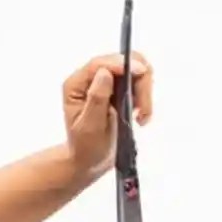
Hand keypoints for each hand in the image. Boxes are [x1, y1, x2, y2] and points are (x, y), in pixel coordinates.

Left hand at [62, 52, 153, 178]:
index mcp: (76, 85)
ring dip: (144, 92)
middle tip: (142, 110)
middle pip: (122, 61)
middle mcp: (90, 79)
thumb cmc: (86, 147)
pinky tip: (140, 117)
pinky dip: (145, 98)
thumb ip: (97, 99)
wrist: (90, 159)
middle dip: (139, 82)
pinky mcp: (119, 88)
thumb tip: (105, 73)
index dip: (121, 63)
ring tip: (141, 116)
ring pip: (135, 70)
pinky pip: (139, 82)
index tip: (141, 72)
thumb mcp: (90, 126)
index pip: (99, 64)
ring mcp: (106, 82)